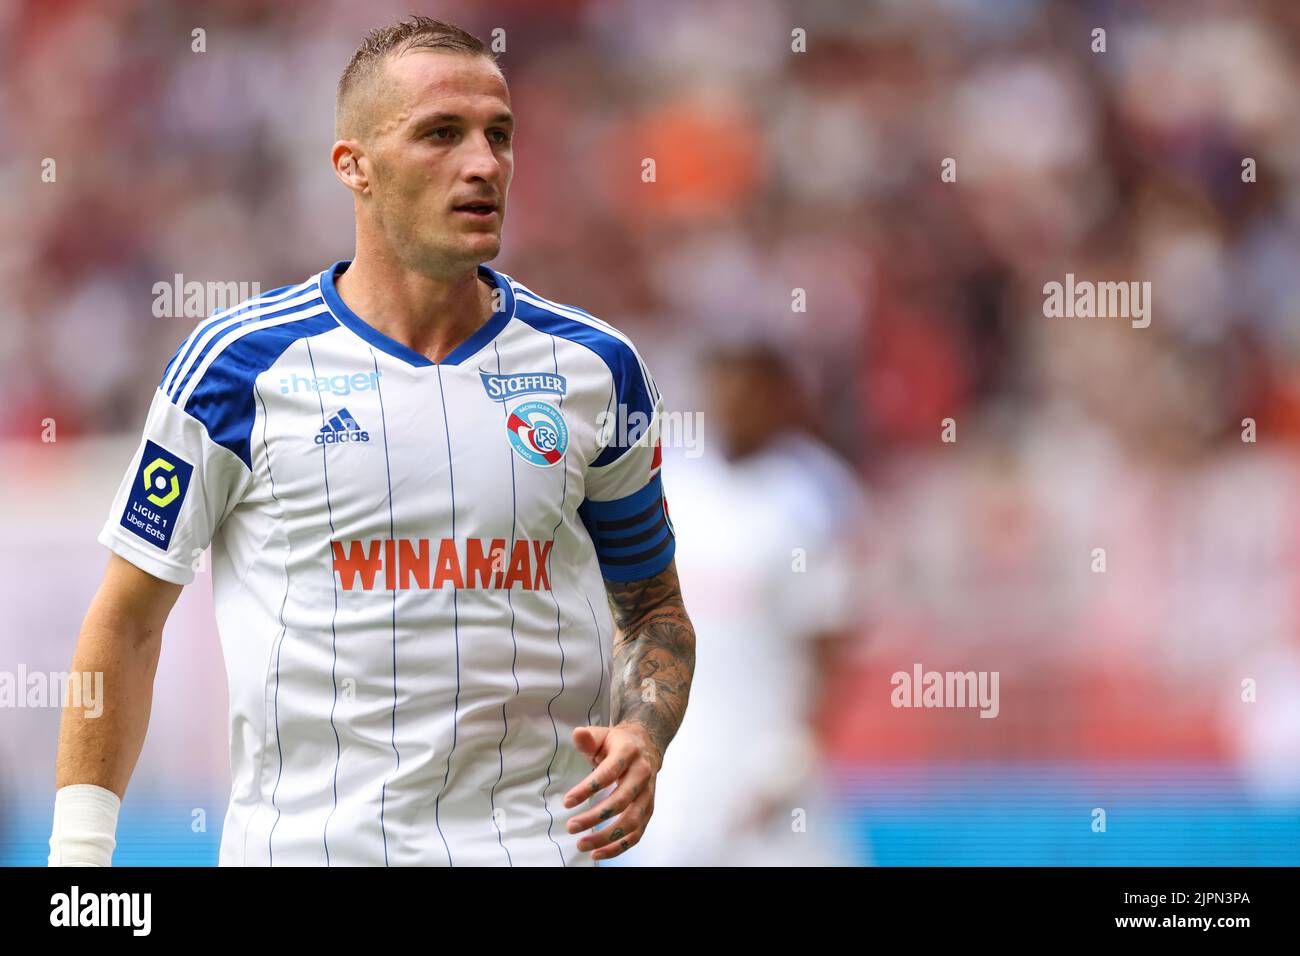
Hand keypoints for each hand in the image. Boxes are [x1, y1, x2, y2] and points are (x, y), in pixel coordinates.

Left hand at [563, 722, 661, 860]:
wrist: (646, 746)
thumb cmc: (618, 744)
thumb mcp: (602, 735)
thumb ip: (588, 738)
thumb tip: (577, 734)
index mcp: (628, 753)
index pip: (608, 773)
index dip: (588, 789)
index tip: (567, 802)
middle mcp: (642, 774)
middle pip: (620, 801)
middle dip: (594, 817)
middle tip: (571, 826)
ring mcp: (648, 794)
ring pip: (631, 821)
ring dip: (606, 837)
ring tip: (582, 844)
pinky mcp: (648, 810)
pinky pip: (637, 833)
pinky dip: (619, 847)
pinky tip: (598, 853)